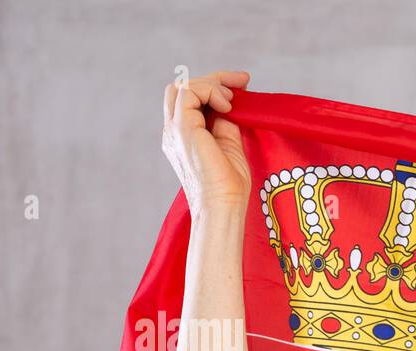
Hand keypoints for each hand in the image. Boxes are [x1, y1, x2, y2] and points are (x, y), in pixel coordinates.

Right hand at [162, 69, 251, 213]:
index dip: (214, 86)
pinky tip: (227, 106)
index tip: (242, 84)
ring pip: (182, 86)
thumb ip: (225, 123)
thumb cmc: (230, 186)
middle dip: (213, 79)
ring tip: (232, 100)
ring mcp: (174, 130)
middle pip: (182, 88)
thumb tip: (231, 104)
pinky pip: (188, 92)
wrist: (224, 206)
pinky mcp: (182, 128)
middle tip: (242, 81)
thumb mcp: (230, 145)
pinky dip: (209, 91)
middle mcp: (173, 131)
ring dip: (212, 84)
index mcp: (183, 136)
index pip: (189, 99)